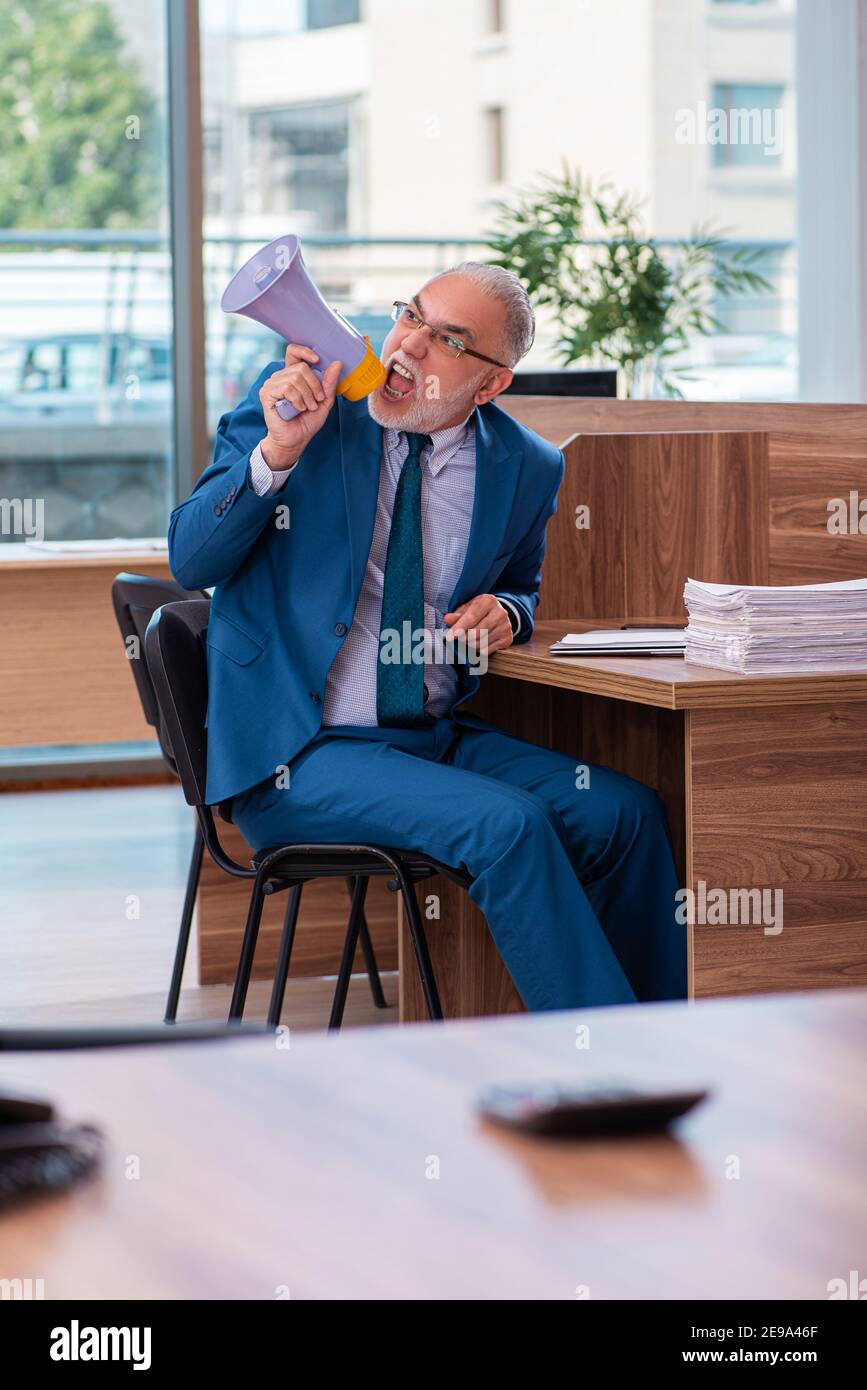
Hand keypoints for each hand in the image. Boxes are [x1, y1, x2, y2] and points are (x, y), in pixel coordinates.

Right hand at [258, 344, 342, 470]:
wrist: (295, 440)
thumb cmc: (306, 422)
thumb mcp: (324, 401)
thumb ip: (329, 383)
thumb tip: (337, 363)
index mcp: (292, 375)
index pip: (293, 351)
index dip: (305, 351)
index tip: (317, 360)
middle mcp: (280, 376)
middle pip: (301, 367)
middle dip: (314, 386)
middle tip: (316, 401)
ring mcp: (271, 384)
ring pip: (295, 377)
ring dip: (307, 396)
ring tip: (307, 408)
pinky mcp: (266, 393)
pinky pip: (287, 387)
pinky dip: (297, 400)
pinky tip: (297, 409)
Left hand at [443, 594, 513, 654]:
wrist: (498, 615)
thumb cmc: (478, 612)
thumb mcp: (467, 609)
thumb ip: (457, 615)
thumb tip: (447, 619)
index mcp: (488, 601)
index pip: (471, 617)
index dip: (459, 628)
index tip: (449, 637)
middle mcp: (500, 612)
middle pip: (476, 632)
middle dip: (464, 638)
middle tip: (458, 640)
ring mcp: (505, 626)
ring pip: (481, 642)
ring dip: (470, 645)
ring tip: (467, 642)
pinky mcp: (508, 639)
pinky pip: (488, 650)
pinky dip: (479, 650)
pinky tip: (477, 645)